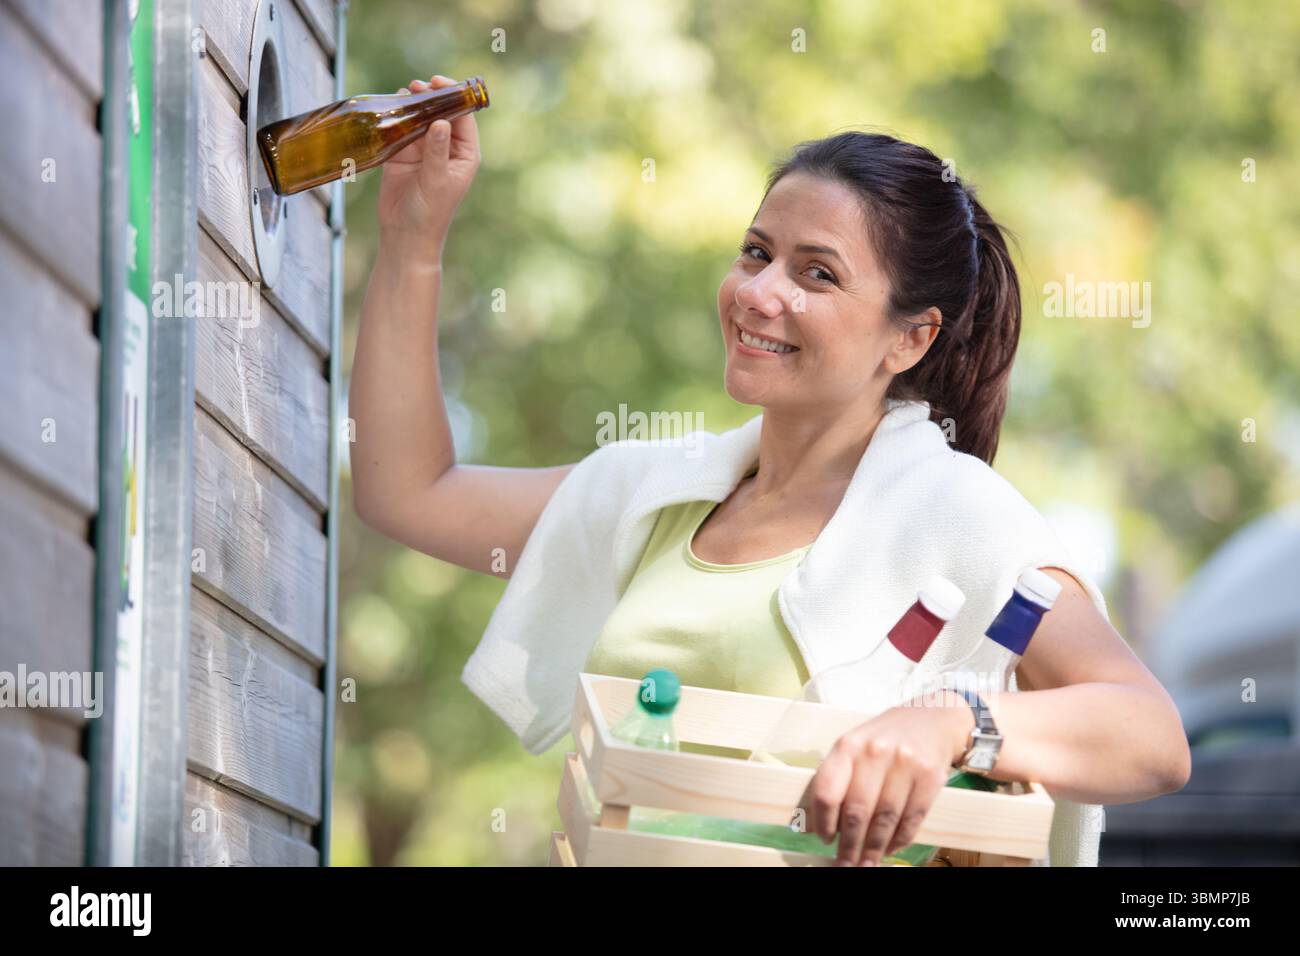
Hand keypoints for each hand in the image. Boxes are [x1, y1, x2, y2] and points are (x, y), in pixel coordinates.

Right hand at [377, 75, 481, 261]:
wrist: (405, 235)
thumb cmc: (429, 213)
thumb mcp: (436, 181)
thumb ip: (437, 151)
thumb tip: (440, 122)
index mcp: (465, 154)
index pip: (463, 118)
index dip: (453, 97)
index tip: (439, 83)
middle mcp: (447, 149)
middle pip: (441, 113)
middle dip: (431, 97)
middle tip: (417, 86)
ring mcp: (425, 150)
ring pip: (420, 118)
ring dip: (413, 105)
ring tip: (403, 94)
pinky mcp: (403, 154)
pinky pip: (402, 129)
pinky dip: (398, 118)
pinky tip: (392, 107)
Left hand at [805, 691, 972, 865]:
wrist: (934, 717)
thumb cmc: (886, 738)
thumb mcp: (856, 745)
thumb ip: (840, 777)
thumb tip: (822, 823)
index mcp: (848, 745)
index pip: (828, 790)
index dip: (824, 821)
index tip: (825, 839)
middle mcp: (874, 752)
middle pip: (857, 810)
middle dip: (850, 844)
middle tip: (846, 864)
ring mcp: (904, 764)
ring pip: (885, 819)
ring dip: (875, 847)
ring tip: (868, 863)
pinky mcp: (930, 777)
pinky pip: (912, 818)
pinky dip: (900, 839)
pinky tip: (891, 848)